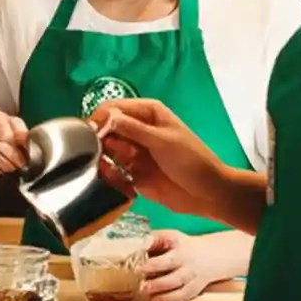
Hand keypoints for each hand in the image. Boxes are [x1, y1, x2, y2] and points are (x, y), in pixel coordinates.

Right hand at [87, 99, 227, 218]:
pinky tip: (118, 180)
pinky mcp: (132, 172)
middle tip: (106, 154)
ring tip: (114, 169)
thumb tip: (105, 117)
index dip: (100, 118)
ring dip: (104, 159)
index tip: (91, 134)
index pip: (113, 108)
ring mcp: (134, 151)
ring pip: (106, 150)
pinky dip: (110, 174)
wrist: (208, 193)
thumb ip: (133, 129)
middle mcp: (137, 129)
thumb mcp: (162, 141)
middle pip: (106, 129)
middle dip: (101, 141)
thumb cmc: (191, 160)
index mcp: (147, 113)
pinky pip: (112, 170)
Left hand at [140, 230, 234, 300]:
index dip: (153, 266)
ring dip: (165, 296)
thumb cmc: (182, 244)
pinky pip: (185, 298)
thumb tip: (139, 245)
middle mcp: (189, 267)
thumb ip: (153, 239)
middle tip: (143, 286)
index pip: (168, 260)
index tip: (139, 269)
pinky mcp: (195, 290)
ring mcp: (194, 280)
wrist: (210, 255)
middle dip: (158, 284)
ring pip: (182, 291)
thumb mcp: (170, 235)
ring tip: (150, 298)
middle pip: (176, 278)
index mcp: (182, 251)